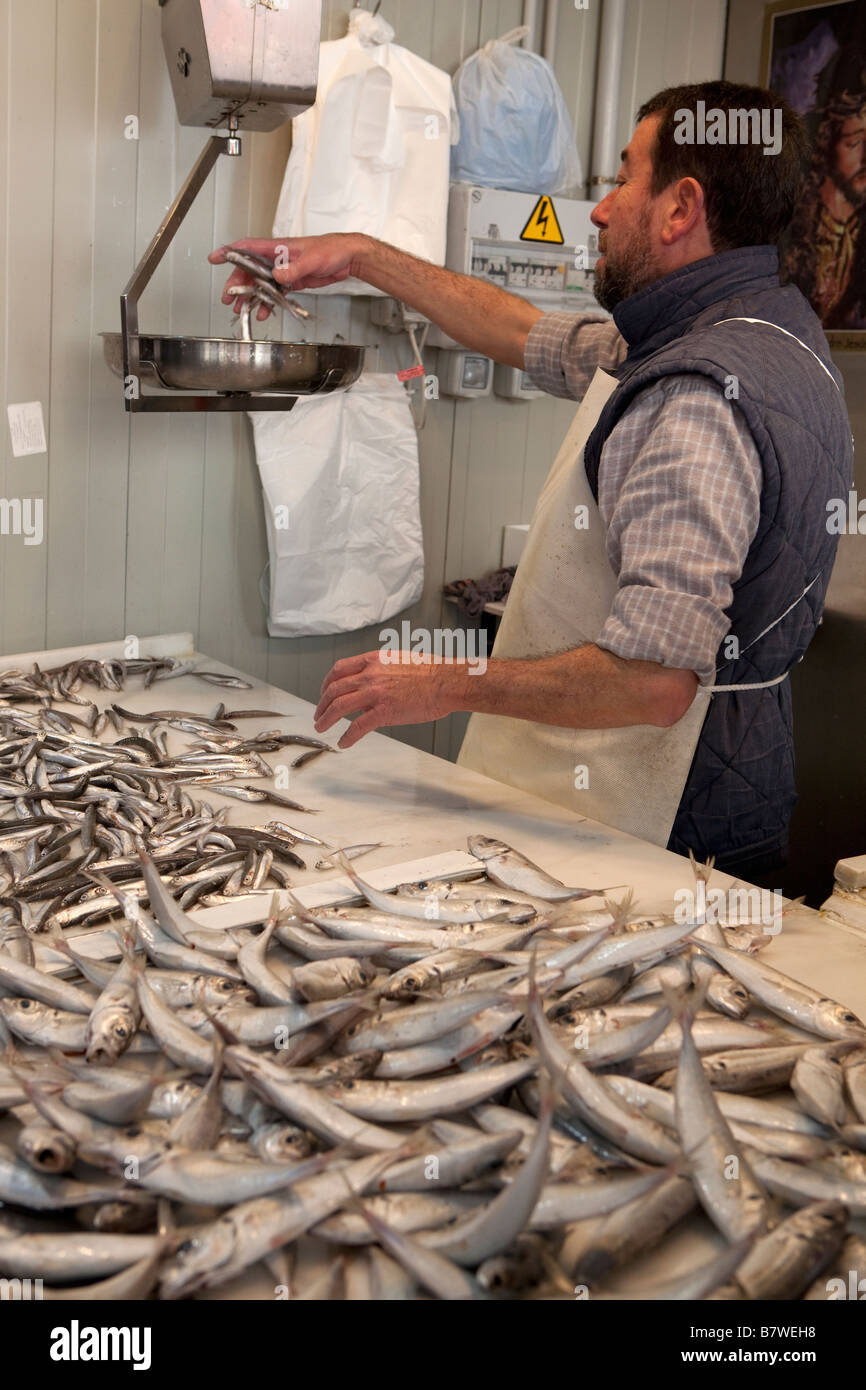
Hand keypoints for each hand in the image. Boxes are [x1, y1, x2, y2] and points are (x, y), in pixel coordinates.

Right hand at [209, 234, 367, 318]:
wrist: (347, 258)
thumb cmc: (331, 249)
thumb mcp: (312, 259)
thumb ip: (294, 269)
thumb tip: (277, 276)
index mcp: (277, 247)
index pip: (247, 247)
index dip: (229, 252)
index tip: (215, 258)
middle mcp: (277, 258)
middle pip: (250, 271)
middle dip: (237, 284)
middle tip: (228, 298)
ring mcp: (284, 270)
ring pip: (260, 284)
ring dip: (251, 297)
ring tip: (242, 310)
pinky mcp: (292, 281)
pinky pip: (275, 293)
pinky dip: (268, 303)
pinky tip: (264, 312)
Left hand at [314, 650, 464, 748]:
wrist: (447, 682)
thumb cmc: (431, 672)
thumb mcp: (399, 661)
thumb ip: (381, 670)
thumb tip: (372, 685)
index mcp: (373, 661)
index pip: (339, 669)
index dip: (327, 682)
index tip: (324, 692)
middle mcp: (370, 675)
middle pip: (334, 689)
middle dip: (322, 704)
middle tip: (319, 714)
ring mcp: (376, 693)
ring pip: (339, 707)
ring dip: (326, 718)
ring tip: (321, 727)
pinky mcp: (385, 711)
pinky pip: (358, 726)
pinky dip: (347, 736)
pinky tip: (344, 742)